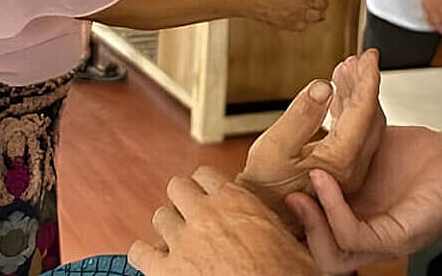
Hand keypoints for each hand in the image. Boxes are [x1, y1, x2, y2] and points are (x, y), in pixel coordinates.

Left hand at [129, 167, 316, 275]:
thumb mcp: (301, 250)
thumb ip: (293, 221)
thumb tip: (299, 201)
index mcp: (237, 203)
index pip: (206, 174)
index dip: (208, 189)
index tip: (211, 201)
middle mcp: (206, 215)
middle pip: (178, 186)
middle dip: (184, 201)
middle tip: (193, 219)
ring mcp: (183, 242)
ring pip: (160, 216)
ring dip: (169, 228)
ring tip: (178, 242)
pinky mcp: (165, 272)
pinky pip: (139, 251)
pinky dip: (145, 255)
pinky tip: (155, 262)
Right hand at [238, 50, 384, 228]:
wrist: (261, 215)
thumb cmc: (263, 185)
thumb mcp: (275, 146)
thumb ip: (300, 115)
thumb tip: (323, 86)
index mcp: (341, 160)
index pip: (364, 109)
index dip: (368, 78)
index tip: (369, 54)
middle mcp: (353, 167)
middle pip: (370, 115)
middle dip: (364, 83)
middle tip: (357, 58)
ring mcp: (350, 171)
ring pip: (365, 124)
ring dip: (357, 95)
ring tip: (345, 71)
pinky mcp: (342, 172)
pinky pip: (355, 134)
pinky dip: (349, 110)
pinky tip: (336, 97)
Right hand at [247, 0, 345, 30]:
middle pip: (324, 3)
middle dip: (322, 2)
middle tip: (318, 1)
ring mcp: (301, 12)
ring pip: (318, 16)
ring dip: (316, 13)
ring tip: (309, 11)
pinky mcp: (293, 24)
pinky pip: (305, 25)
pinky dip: (303, 22)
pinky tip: (296, 17)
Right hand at [285, 128, 441, 273]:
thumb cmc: (415, 155)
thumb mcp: (361, 148)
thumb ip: (332, 148)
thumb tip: (301, 123)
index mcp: (351, 216)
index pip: (312, 234)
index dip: (291, 218)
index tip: (276, 187)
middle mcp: (364, 235)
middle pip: (318, 255)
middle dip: (295, 229)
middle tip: (284, 197)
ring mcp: (379, 241)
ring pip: (332, 256)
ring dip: (311, 223)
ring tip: (301, 193)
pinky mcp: (396, 238)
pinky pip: (355, 237)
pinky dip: (334, 210)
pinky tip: (325, 181)